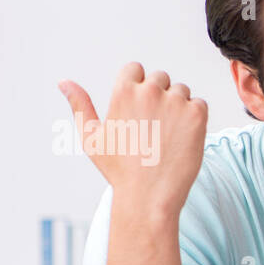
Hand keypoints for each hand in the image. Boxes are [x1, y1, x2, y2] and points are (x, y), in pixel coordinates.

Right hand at [58, 62, 208, 217]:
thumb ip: (80, 105)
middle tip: (154, 128)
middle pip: (160, 78)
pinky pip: (200, 104)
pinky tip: (183, 138)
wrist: (149, 196)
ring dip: (178, 106)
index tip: (139, 109)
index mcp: (123, 91)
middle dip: (159, 96)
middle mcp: (150, 91)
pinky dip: (195, 118)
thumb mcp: (91, 137)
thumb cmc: (118, 170)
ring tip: (168, 135)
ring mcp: (176, 102)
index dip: (138, 87)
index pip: (135, 68)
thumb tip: (63, 81)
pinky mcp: (197, 116)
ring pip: (181, 91)